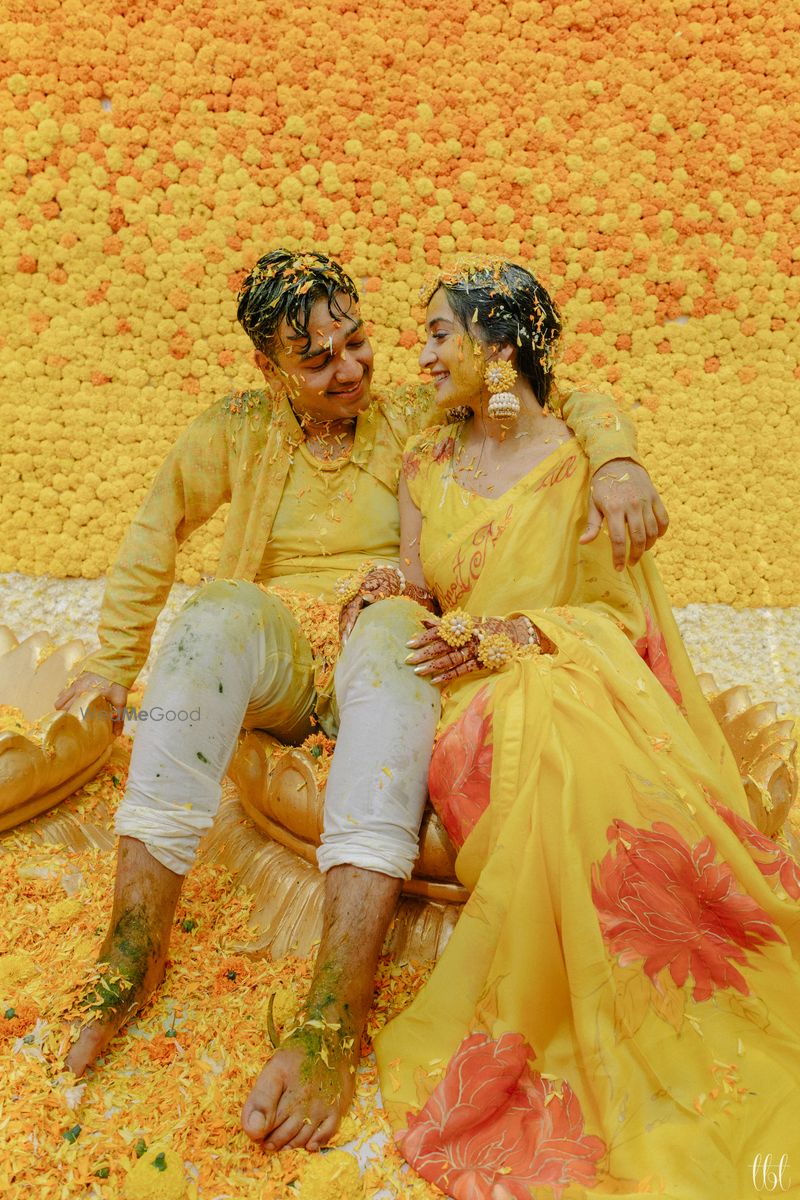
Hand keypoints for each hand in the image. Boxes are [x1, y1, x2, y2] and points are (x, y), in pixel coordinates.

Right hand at [55, 671, 128, 736]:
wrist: (116, 663)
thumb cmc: (118, 683)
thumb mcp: (120, 701)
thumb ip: (118, 718)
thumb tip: (117, 735)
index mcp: (85, 696)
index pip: (68, 711)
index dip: (67, 721)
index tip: (69, 728)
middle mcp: (77, 690)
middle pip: (60, 706)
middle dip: (63, 716)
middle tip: (69, 724)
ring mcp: (75, 684)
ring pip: (60, 699)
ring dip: (62, 707)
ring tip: (69, 715)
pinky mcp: (75, 679)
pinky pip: (64, 691)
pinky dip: (64, 698)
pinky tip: (72, 703)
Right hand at [338, 565, 404, 642]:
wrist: (386, 575)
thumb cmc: (388, 582)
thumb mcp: (386, 587)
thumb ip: (376, 593)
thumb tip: (365, 597)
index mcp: (359, 590)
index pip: (351, 608)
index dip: (349, 621)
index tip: (349, 633)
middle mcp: (352, 596)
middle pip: (343, 614)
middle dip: (343, 630)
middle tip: (344, 644)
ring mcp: (351, 600)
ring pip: (342, 616)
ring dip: (342, 630)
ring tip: (343, 645)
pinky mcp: (352, 604)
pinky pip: (345, 617)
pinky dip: (344, 627)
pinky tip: (345, 638)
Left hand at [406, 615, 532, 684]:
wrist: (514, 634)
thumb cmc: (484, 628)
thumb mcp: (466, 622)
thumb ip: (445, 624)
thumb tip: (423, 622)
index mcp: (463, 625)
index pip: (440, 630)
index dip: (424, 637)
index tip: (409, 643)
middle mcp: (468, 637)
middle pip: (443, 646)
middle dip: (425, 653)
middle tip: (409, 659)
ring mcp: (475, 650)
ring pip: (451, 659)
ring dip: (433, 666)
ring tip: (418, 671)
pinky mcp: (482, 662)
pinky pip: (463, 670)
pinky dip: (448, 675)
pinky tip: (435, 680)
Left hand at [580, 459, 668, 569]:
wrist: (618, 461)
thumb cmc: (602, 485)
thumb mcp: (593, 503)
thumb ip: (592, 525)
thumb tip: (583, 542)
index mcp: (614, 509)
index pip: (619, 539)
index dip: (619, 556)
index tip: (618, 567)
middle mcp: (632, 506)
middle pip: (638, 538)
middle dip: (635, 555)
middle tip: (631, 563)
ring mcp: (646, 501)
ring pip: (653, 531)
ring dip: (648, 545)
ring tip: (641, 551)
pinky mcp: (655, 497)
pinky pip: (663, 519)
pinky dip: (661, 531)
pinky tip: (655, 537)